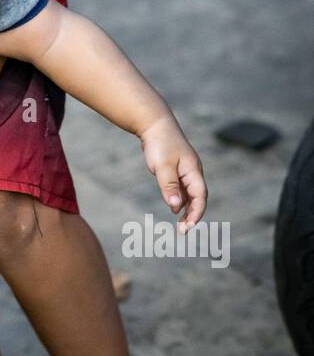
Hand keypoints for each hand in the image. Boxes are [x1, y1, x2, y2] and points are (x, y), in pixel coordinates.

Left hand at [139, 115, 206, 230]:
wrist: (155, 125)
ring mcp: (186, 171)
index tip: (189, 227)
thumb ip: (169, 187)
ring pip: (190, 194)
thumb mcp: (162, 167)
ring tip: (180, 225)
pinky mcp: (178, 170)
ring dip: (186, 209)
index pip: (200, 196)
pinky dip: (180, 200)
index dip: (197, 213)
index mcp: (193, 170)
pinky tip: (175, 208)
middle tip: (183, 231)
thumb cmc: (160, 144)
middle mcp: (193, 172)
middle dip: (193, 215)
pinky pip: (182, 188)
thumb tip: (176, 207)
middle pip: (197, 197)